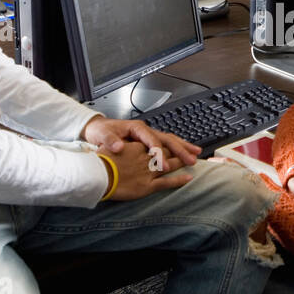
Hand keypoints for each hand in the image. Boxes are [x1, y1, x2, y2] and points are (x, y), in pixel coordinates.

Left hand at [82, 115, 199, 166]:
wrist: (97, 128)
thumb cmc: (101, 131)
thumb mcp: (103, 135)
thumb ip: (110, 141)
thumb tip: (119, 147)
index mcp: (136, 128)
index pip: (152, 141)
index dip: (159, 153)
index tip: (164, 165)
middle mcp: (145, 131)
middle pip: (166, 139)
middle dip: (180, 149)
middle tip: (191, 160)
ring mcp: (148, 136)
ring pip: (169, 140)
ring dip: (183, 147)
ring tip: (196, 153)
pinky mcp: (148, 142)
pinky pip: (165, 144)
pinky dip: (177, 149)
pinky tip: (185, 154)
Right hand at [102, 141, 190, 200]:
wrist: (96, 174)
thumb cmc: (99, 161)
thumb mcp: (109, 147)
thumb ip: (118, 145)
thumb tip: (120, 145)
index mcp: (137, 146)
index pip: (157, 142)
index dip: (168, 142)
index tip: (177, 142)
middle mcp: (146, 157)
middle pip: (168, 151)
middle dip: (181, 151)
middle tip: (194, 151)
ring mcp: (148, 171)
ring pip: (170, 165)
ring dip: (182, 162)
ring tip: (194, 161)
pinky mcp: (147, 185)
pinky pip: (166, 182)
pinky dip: (178, 180)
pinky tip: (188, 178)